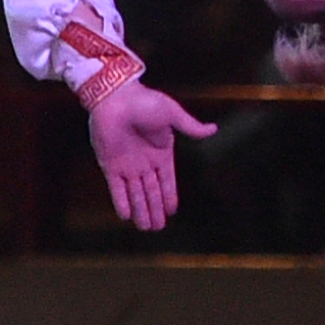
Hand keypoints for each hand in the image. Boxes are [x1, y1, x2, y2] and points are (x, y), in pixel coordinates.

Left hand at [88, 80, 215, 229]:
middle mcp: (144, 162)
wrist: (114, 96)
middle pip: (151, 191)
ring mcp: (126, 165)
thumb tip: (214, 129)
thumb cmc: (144, 101)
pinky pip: (117, 189)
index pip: (167, 180)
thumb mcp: (172, 114)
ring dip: (141, 211)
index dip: (169, 195)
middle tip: (158, 228)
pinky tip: (126, 216)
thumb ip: (191, 127)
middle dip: (155, 210)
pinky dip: (121, 202)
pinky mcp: (110, 165)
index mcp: (161, 152)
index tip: (172, 211)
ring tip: (146, 228)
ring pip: (136, 194)